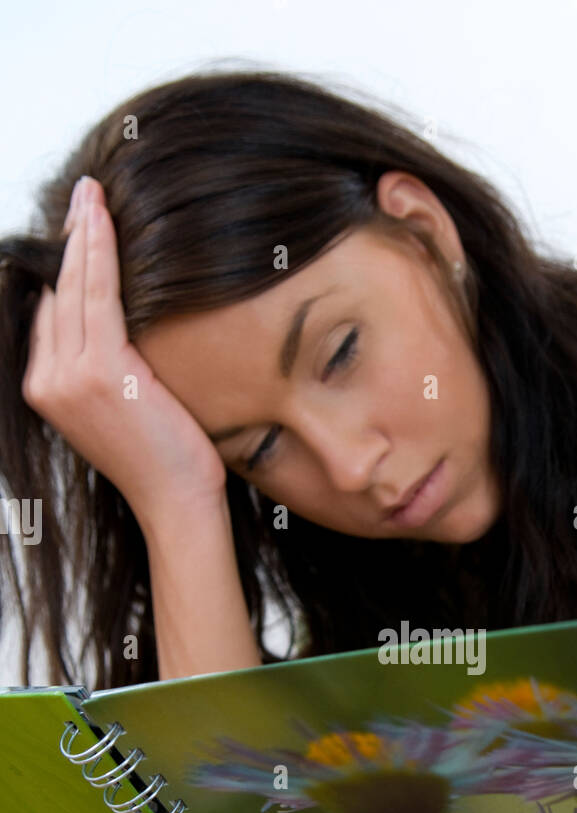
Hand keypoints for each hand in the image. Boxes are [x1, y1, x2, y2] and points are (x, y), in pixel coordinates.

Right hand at [20, 176, 228, 532]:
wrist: (176, 501)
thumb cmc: (163, 458)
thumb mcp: (122, 406)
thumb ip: (105, 364)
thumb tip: (115, 318)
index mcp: (47, 389)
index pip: (52, 312)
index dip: (67, 265)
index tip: (82, 226)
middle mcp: (47, 381)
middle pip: (57, 292)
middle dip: (72, 240)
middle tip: (85, 195)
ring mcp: (67, 377)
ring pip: (74, 288)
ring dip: (85, 235)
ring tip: (94, 196)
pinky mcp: (97, 372)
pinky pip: (96, 296)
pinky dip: (99, 253)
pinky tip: (104, 221)